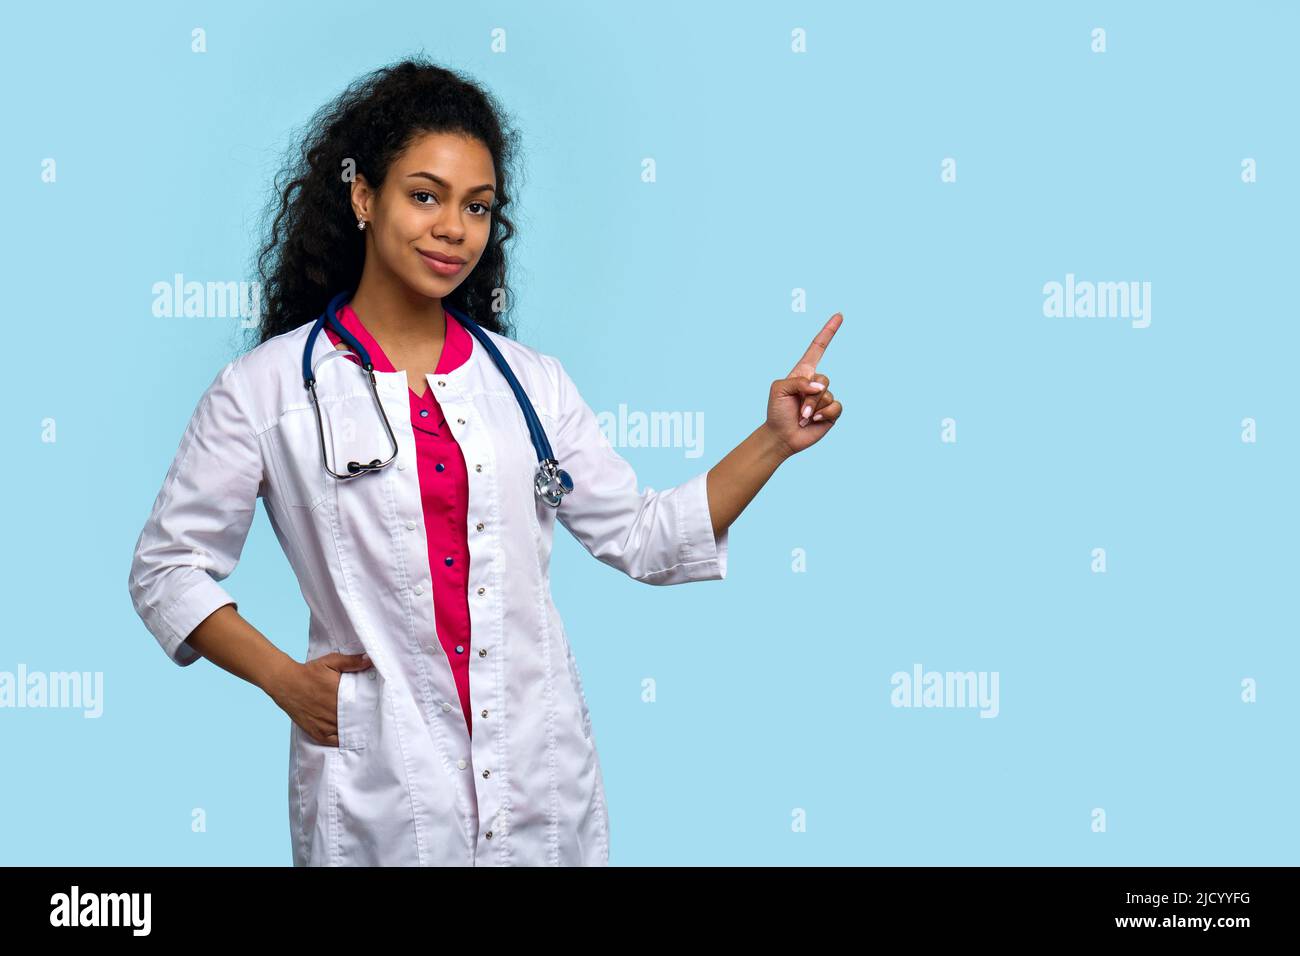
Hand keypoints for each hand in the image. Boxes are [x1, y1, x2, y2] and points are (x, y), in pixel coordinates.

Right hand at [268, 651, 373, 746]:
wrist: (285, 683)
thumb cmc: (309, 672)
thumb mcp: (331, 662)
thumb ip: (351, 662)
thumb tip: (369, 660)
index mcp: (340, 695)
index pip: (362, 706)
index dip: (371, 708)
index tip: (378, 707)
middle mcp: (333, 712)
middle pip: (356, 721)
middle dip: (364, 720)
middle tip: (374, 719)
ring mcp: (324, 724)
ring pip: (346, 732)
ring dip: (355, 730)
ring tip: (364, 728)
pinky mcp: (316, 732)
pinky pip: (333, 741)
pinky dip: (342, 740)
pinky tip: (348, 737)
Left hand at [765, 312, 843, 455]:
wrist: (781, 435)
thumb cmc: (777, 410)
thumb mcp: (779, 389)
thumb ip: (798, 381)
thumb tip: (820, 387)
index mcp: (803, 372)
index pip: (818, 347)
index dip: (828, 331)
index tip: (839, 316)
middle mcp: (816, 383)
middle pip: (824, 379)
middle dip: (809, 397)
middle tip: (797, 409)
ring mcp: (825, 397)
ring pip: (828, 395)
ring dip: (813, 408)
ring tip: (802, 417)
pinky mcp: (831, 412)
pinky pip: (836, 407)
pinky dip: (824, 414)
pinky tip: (813, 420)